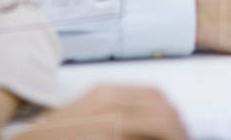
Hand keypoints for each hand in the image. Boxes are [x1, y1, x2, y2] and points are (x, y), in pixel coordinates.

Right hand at [14, 85, 186, 139]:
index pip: (155, 97)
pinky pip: (148, 136)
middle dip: (180, 129)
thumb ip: (110, 123)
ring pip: (162, 124)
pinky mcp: (107, 135)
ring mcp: (108, 121)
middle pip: (164, 110)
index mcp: (103, 94)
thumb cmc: (50, 138)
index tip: (181, 132)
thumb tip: (140, 129)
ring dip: (175, 135)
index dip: (174, 117)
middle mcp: (108, 101)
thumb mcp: (82, 124)